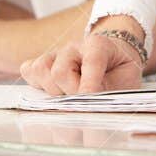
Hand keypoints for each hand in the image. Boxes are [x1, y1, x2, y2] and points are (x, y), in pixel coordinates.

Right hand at [22, 15, 143, 95]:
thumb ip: (110, 93)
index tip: (88, 99)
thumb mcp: (126, 81)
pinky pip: (29, 70)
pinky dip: (37, 85)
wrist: (113, 55)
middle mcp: (74, 46)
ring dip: (53, 91)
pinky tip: (54, 91)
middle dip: (70, 93)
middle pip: (60, 71)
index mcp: (99, 45)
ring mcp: (56, 53)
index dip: (88, 84)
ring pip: (41, 70)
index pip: (92, 61)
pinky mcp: (43, 61)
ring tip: (69, 95)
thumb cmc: (119, 70)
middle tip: (83, 102)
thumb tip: (90, 111)